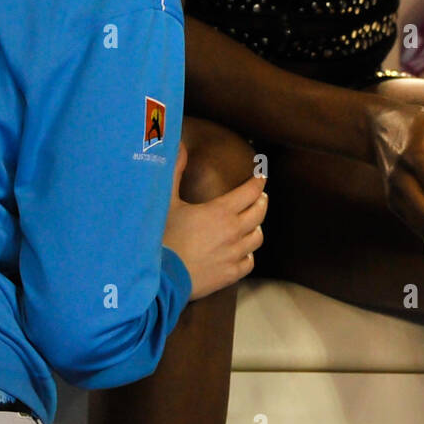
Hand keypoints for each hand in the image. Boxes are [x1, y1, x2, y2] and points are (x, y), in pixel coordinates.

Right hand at [162, 142, 268, 299]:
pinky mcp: (230, 274)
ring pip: (258, 237)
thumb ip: (176, 171)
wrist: (161, 279)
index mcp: (221, 211)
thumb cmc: (163, 237)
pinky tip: (242, 250)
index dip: (258, 181)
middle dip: (261, 200)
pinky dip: (248, 253)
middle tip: (259, 195)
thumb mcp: (167, 201)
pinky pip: (249, 261)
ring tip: (251, 222)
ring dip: (256, 226)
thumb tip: (180, 145)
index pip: (250, 191)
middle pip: (259, 212)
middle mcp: (233, 232)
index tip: (261, 175)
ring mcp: (234, 255)